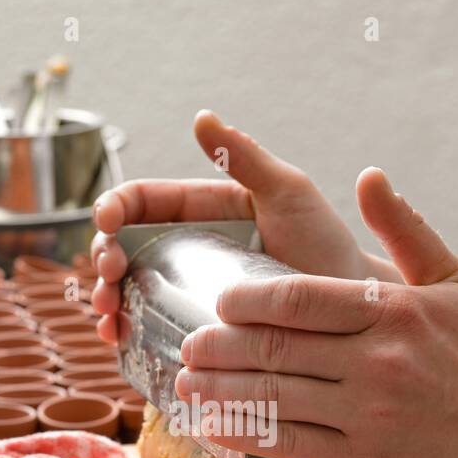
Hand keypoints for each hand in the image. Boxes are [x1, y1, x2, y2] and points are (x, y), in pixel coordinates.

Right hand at [89, 110, 396, 341]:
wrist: (353, 314)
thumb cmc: (327, 248)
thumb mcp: (289, 195)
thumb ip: (247, 158)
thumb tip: (201, 117)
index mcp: (206, 213)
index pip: (147, 201)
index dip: (117, 206)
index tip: (107, 220)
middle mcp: (191, 252)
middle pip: (126, 248)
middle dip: (103, 258)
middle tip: (109, 275)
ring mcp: (190, 294)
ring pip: (130, 291)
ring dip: (106, 299)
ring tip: (108, 314)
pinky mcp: (197, 332)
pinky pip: (149, 331)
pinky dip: (125, 335)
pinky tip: (117, 340)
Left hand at [174, 167, 457, 457]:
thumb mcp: (455, 282)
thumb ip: (406, 229)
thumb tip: (368, 176)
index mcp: (392, 311)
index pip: (298, 298)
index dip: (245, 300)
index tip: (220, 302)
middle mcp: (377, 362)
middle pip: (273, 348)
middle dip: (219, 347)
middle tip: (189, 345)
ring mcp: (367, 414)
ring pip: (272, 398)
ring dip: (219, 391)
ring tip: (187, 384)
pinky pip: (287, 444)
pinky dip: (243, 435)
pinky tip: (214, 426)